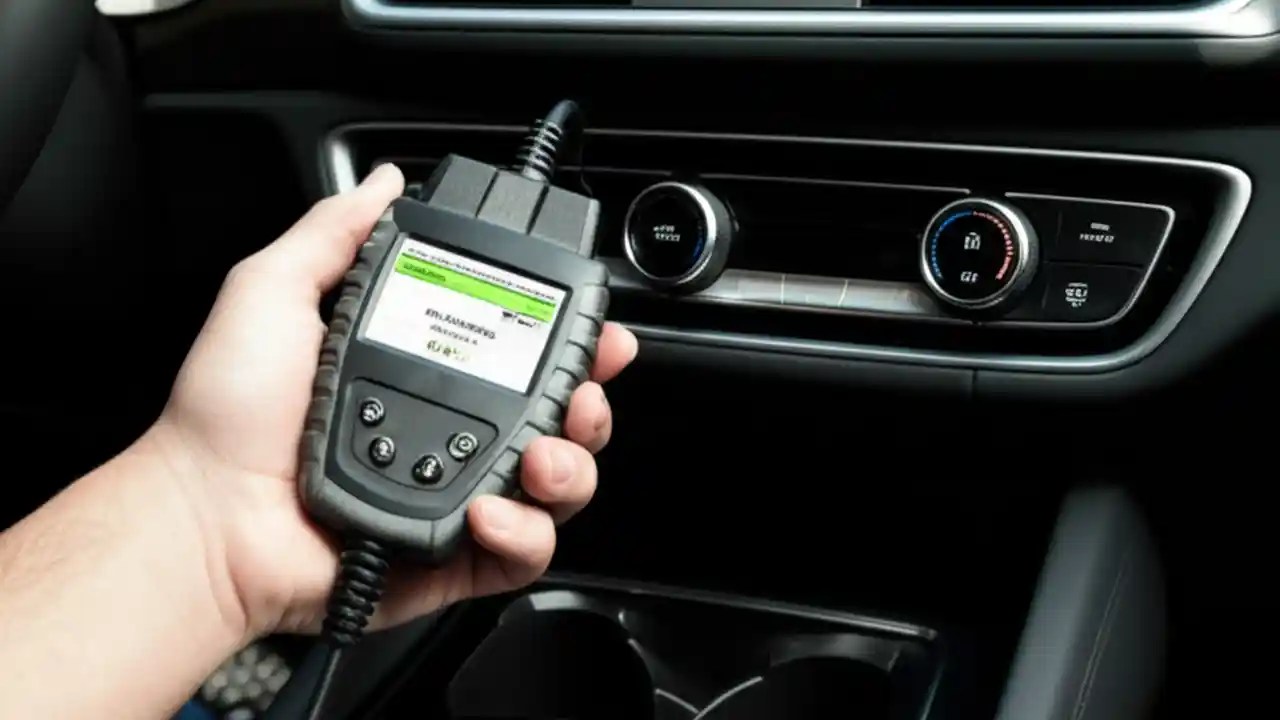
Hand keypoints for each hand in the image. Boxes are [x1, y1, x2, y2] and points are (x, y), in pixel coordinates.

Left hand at [154, 163, 637, 640]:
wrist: (207, 515)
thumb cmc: (226, 416)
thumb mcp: (272, 293)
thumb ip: (335, 233)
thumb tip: (384, 182)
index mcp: (422, 371)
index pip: (520, 349)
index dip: (569, 339)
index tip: (594, 328)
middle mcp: (450, 431)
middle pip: (560, 418)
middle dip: (590, 403)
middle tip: (580, 394)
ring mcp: (457, 494)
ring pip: (560, 486)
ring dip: (570, 466)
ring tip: (539, 455)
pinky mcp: (455, 555)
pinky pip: (524, 550)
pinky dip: (524, 531)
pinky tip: (488, 508)